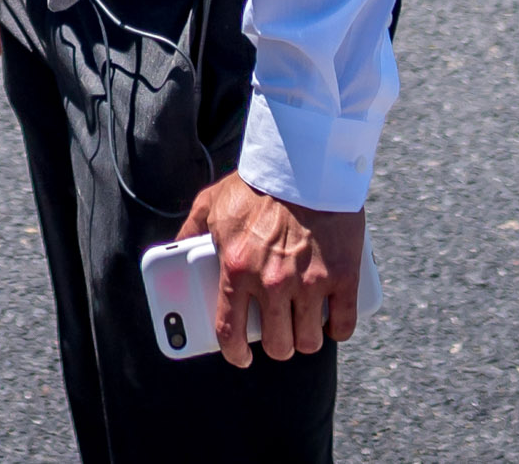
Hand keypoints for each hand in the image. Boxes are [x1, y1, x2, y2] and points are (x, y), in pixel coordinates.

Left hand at [175, 175, 362, 366]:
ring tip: (303, 326)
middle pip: (277, 343)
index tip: (240, 356)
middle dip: (277, 345)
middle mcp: (273, 282)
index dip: (234, 353)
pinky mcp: (343, 276)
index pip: (230, 331)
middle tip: (278, 332)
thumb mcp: (212, 203)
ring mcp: (310, 282)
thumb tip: (174, 247)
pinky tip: (331, 323)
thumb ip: (191, 229)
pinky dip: (338, 329)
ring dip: (305, 339)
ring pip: (309, 340)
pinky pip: (344, 324)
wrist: (304, 163)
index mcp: (237, 268)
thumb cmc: (256, 183)